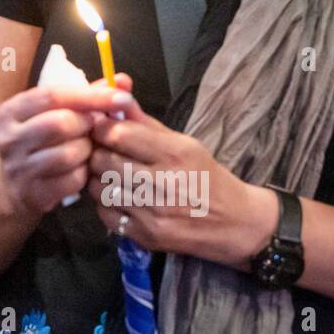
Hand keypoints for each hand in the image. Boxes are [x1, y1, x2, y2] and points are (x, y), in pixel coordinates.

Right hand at [0, 74, 134, 219]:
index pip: (52, 96)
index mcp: (12, 111)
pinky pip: (72, 180)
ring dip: (87, 151)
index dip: (90, 96)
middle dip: (87, 125)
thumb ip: (87, 96)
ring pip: (67, 154)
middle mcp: (9, 138)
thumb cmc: (41, 141)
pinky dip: (84, 174)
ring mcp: (18, 168)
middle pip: (59, 124)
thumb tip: (123, 80)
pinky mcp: (32, 193)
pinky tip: (81, 170)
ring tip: (87, 149)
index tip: (121, 98)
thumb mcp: (54, 114)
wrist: (13, 187)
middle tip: (95, 128)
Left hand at [84, 96, 277, 267]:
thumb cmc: (207, 177)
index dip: (102, 128)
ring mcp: (152, 213)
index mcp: (174, 153)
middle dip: (98, 153)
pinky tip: (120, 198)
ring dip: (99, 179)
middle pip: (103, 161)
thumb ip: (145, 123)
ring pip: (99, 188)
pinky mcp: (145, 236)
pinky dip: (105, 204)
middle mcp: (163, 183)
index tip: (102, 129)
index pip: (118, 134)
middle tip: (105, 152)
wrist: (235, 224)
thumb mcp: (184, 143)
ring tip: (113, 175)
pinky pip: (105, 214)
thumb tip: (114, 97)